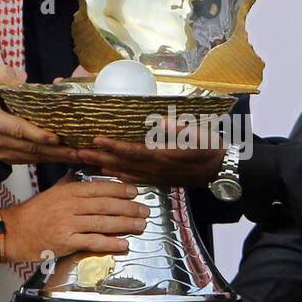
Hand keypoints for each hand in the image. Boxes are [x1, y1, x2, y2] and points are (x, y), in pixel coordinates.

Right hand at [0, 64, 81, 165]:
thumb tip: (22, 78)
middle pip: (32, 147)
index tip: (56, 137)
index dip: (37, 135)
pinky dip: (53, 158)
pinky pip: (34, 160)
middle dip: (57, 150)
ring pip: (35, 157)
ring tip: (81, 155)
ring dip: (59, 157)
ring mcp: (5, 152)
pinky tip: (70, 156)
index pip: (17, 129)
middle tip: (80, 150)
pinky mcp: (12, 158)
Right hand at [3, 180, 147, 263]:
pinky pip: (93, 242)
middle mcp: (70, 206)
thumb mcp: (51, 192)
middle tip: (144, 210)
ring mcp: (69, 224)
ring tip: (141, 225)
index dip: (119, 189)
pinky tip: (124, 244)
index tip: (135, 191)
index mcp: (69, 192)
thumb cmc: (33, 213)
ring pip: (102, 223)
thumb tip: (80, 172)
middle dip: (128, 208)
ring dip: (125, 224)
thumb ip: (68, 182)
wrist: (13, 231)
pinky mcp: (66, 242)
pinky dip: (110, 243)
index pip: (99, 188)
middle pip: (105, 205)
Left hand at [78, 136, 223, 187]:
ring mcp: (157, 176)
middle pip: (123, 163)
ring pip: (125, 172)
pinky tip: (107, 173)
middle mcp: (157, 168)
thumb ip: (179, 129)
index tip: (97, 139)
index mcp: (164, 155)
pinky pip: (135, 179)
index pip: (133, 151)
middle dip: (100, 157)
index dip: (114, 146)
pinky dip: (118, 176)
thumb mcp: (199, 134)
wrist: (222, 168)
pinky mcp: (161, 179)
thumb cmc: (211, 147)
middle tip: (78, 152)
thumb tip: (162, 122)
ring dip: (104, 167)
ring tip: (85, 161)